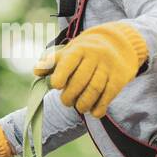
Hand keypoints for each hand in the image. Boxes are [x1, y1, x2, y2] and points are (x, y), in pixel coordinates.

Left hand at [33, 20, 148, 116]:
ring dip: (83, 104)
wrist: (118, 43)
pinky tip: (93, 112)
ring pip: (94, 89)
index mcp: (79, 49)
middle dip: (70, 96)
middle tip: (66, 101)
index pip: (69, 61)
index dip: (61, 74)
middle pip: (80, 80)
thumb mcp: (70, 51)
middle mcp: (94, 56)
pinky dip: (99, 107)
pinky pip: (108, 96)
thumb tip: (36, 71)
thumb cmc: (86, 52)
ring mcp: (108, 67)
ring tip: (79, 107)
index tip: (56, 85)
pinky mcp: (119, 78)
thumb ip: (52, 62)